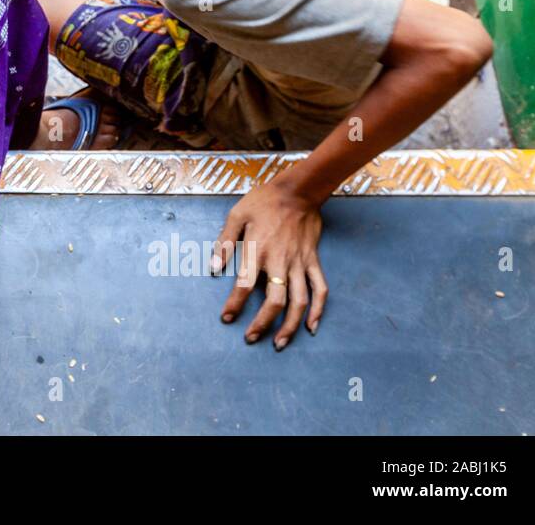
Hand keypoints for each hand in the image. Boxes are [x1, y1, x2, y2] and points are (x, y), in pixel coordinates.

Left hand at [211, 182, 327, 349]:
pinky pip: (321, 290)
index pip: (244, 285)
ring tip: (280, 343)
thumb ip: (224, 242)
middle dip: (263, 324)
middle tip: (251, 338)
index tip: (227, 318)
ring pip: (299, 302)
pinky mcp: (314, 262)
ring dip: (290, 326)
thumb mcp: (236, 215)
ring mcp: (300, 263)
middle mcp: (280, 261)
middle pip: (275, 301)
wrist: (298, 191)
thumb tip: (213, 267)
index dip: (235, 304)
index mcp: (258, 250)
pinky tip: (311, 326)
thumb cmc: (264, 201)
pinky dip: (318, 310)